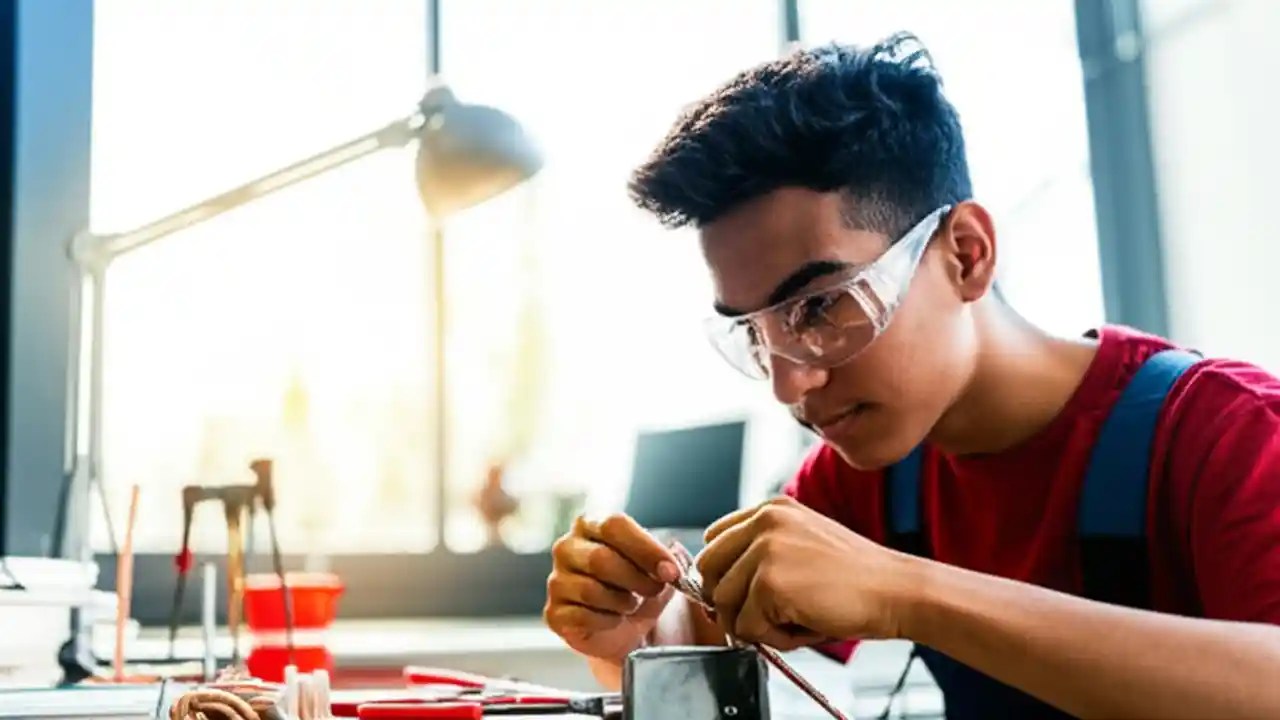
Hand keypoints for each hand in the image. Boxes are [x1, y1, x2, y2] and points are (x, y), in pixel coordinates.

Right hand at [544, 513, 680, 662]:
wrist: (621, 629)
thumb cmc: (636, 588)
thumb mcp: (656, 569)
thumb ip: (667, 559)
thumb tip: (674, 554)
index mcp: (591, 524)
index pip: (614, 525)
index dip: (646, 549)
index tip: (671, 571)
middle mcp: (567, 547)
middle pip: (601, 559)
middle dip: (637, 579)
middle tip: (655, 590)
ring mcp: (557, 580)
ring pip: (592, 590)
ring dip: (623, 603)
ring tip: (631, 604)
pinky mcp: (555, 613)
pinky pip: (583, 617)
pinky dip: (608, 622)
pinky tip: (614, 619)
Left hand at [697, 496, 917, 649]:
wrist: (897, 591)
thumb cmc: (856, 579)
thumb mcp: (802, 548)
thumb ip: (761, 558)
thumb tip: (719, 594)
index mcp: (771, 510)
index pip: (714, 539)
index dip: (724, 573)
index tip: (743, 594)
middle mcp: (764, 522)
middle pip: (708, 570)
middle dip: (729, 601)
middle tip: (760, 617)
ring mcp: (764, 551)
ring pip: (723, 603)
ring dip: (754, 624)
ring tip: (792, 622)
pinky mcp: (769, 584)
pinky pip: (747, 627)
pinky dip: (773, 639)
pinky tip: (804, 628)